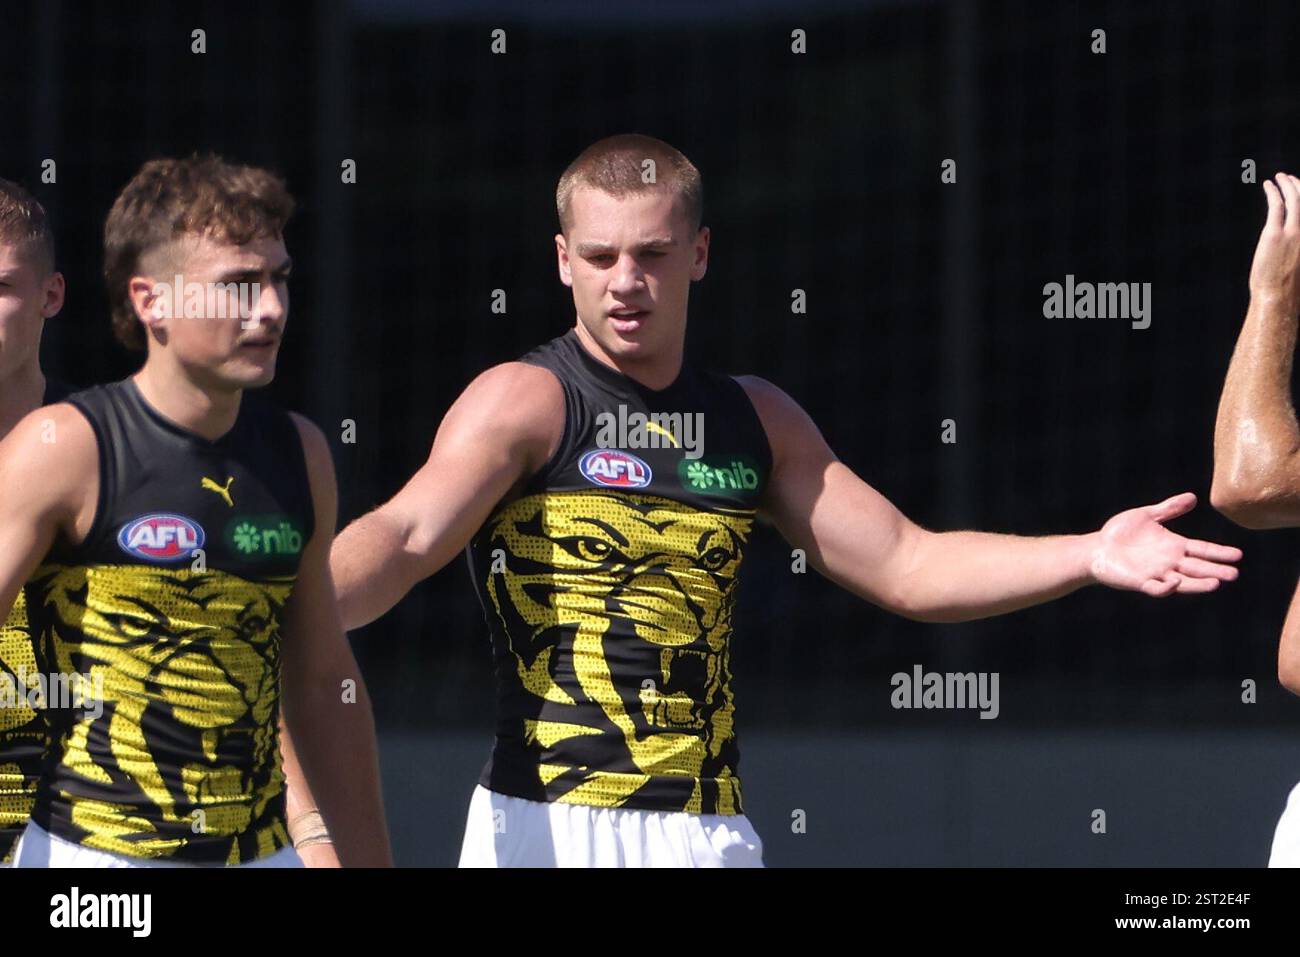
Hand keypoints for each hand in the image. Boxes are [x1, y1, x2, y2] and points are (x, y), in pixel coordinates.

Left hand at [1087, 492, 1241, 596]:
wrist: (1096, 547)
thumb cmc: (1120, 532)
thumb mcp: (1147, 515)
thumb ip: (1169, 508)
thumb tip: (1193, 497)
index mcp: (1174, 546)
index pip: (1202, 549)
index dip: (1219, 552)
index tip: (1238, 555)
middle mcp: (1169, 562)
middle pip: (1197, 567)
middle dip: (1215, 570)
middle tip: (1234, 574)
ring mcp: (1156, 573)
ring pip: (1183, 581)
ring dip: (1198, 584)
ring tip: (1216, 583)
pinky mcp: (1140, 582)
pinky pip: (1157, 588)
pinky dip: (1166, 587)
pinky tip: (1175, 582)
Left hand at [1248, 174, 1299, 311]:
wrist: (1278, 296)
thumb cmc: (1287, 285)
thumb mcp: (1297, 262)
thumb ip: (1297, 246)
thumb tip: (1292, 238)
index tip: (1298, 187)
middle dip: (1298, 185)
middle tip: (1288, 178)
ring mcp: (1294, 232)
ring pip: (1293, 199)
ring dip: (1286, 184)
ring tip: (1279, 178)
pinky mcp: (1275, 234)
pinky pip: (1276, 205)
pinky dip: (1273, 192)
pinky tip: (1268, 185)